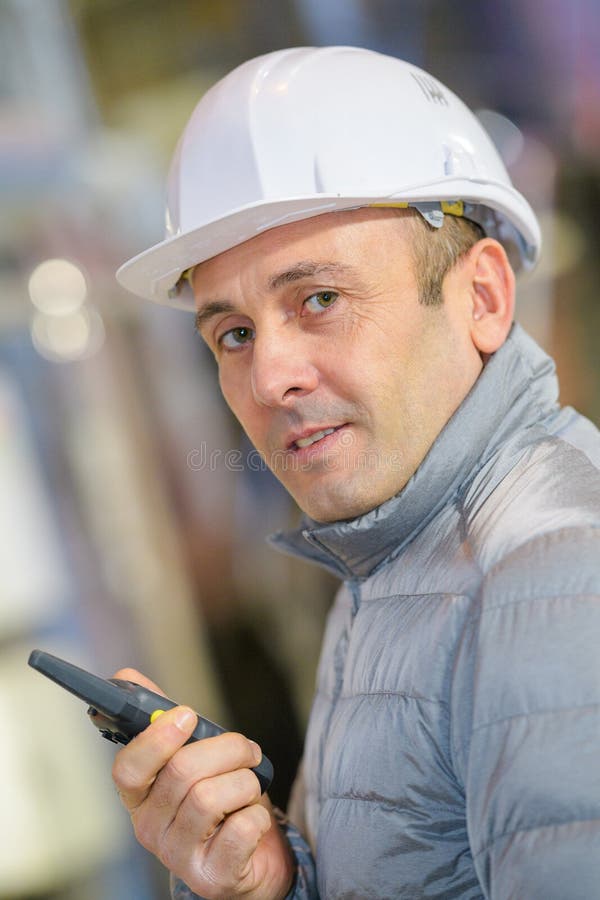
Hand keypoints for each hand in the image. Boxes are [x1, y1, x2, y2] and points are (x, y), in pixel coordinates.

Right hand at [111, 669, 293, 898]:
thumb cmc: (218, 799)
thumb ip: (160, 718)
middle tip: (246, 750)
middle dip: (227, 749)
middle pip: (182, 772)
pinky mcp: (211, 877)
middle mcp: (150, 829)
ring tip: (249, 787)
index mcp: (139, 796)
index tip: (186, 715)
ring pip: (211, 796)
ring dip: (245, 782)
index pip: (127, 768)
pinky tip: (253, 819)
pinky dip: (258, 816)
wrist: (251, 858)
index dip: (156, 738)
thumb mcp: (191, 755)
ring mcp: (178, 856)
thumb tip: (127, 676)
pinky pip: (240, 830)